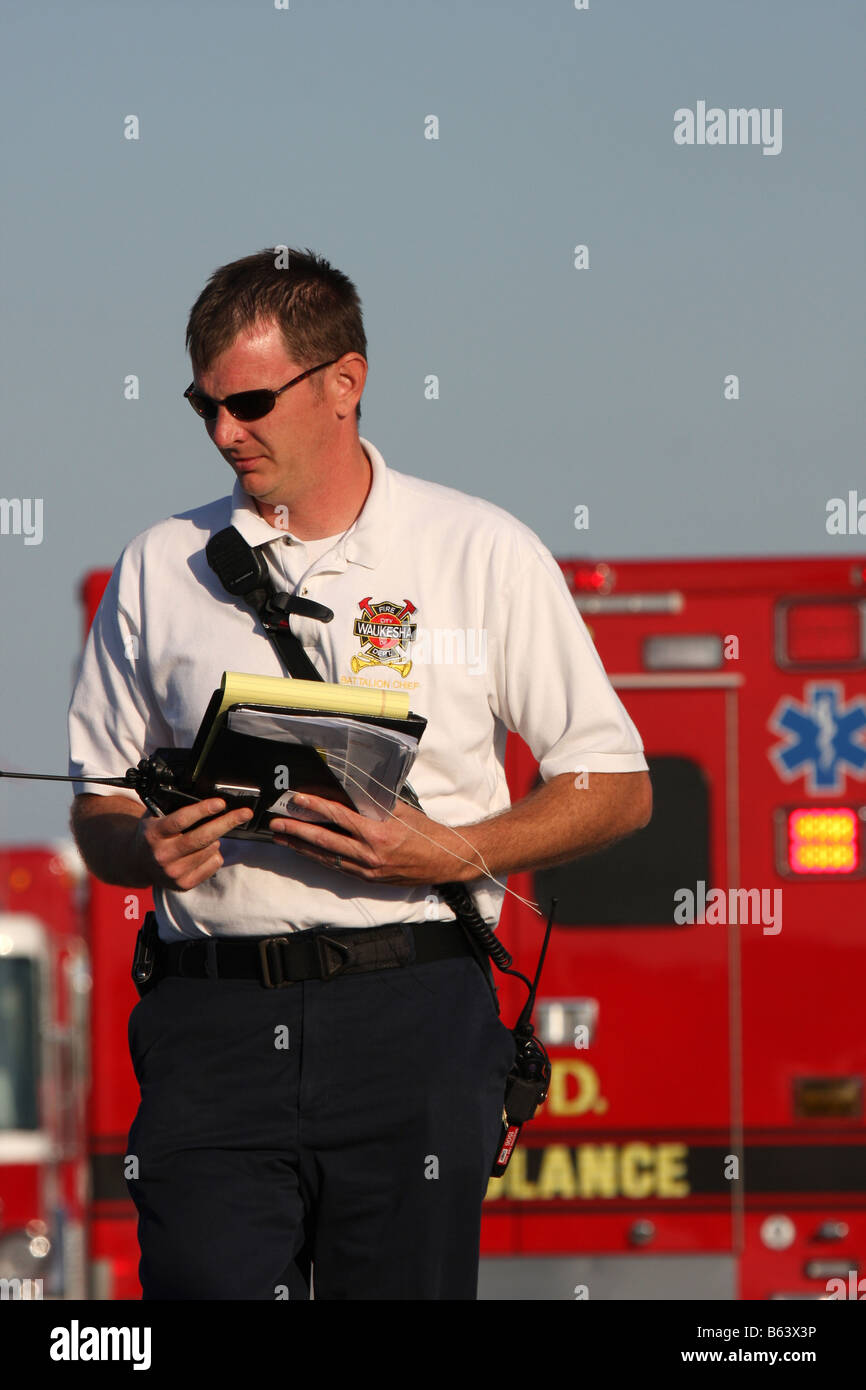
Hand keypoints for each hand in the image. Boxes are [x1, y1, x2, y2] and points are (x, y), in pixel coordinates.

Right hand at [133, 798, 253, 890]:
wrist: (138, 863)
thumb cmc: (153, 834)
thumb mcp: (155, 816)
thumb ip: (173, 806)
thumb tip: (204, 796)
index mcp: (154, 833)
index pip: (181, 820)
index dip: (202, 810)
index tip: (221, 803)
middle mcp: (162, 854)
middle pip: (202, 837)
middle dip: (227, 823)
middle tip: (244, 813)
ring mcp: (173, 872)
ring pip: (211, 850)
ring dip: (216, 839)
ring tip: (205, 836)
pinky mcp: (183, 884)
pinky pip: (213, 864)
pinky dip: (214, 854)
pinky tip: (203, 852)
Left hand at [268, 794, 481, 884]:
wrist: (445, 860)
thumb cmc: (426, 832)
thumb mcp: (401, 810)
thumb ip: (374, 804)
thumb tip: (350, 792)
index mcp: (378, 834)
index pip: (339, 817)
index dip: (316, 807)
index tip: (298, 799)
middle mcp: (370, 854)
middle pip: (325, 841)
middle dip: (297, 831)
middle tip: (277, 824)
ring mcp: (368, 869)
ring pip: (327, 857)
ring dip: (302, 848)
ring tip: (283, 838)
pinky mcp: (369, 879)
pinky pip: (339, 867)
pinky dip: (320, 858)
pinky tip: (307, 852)